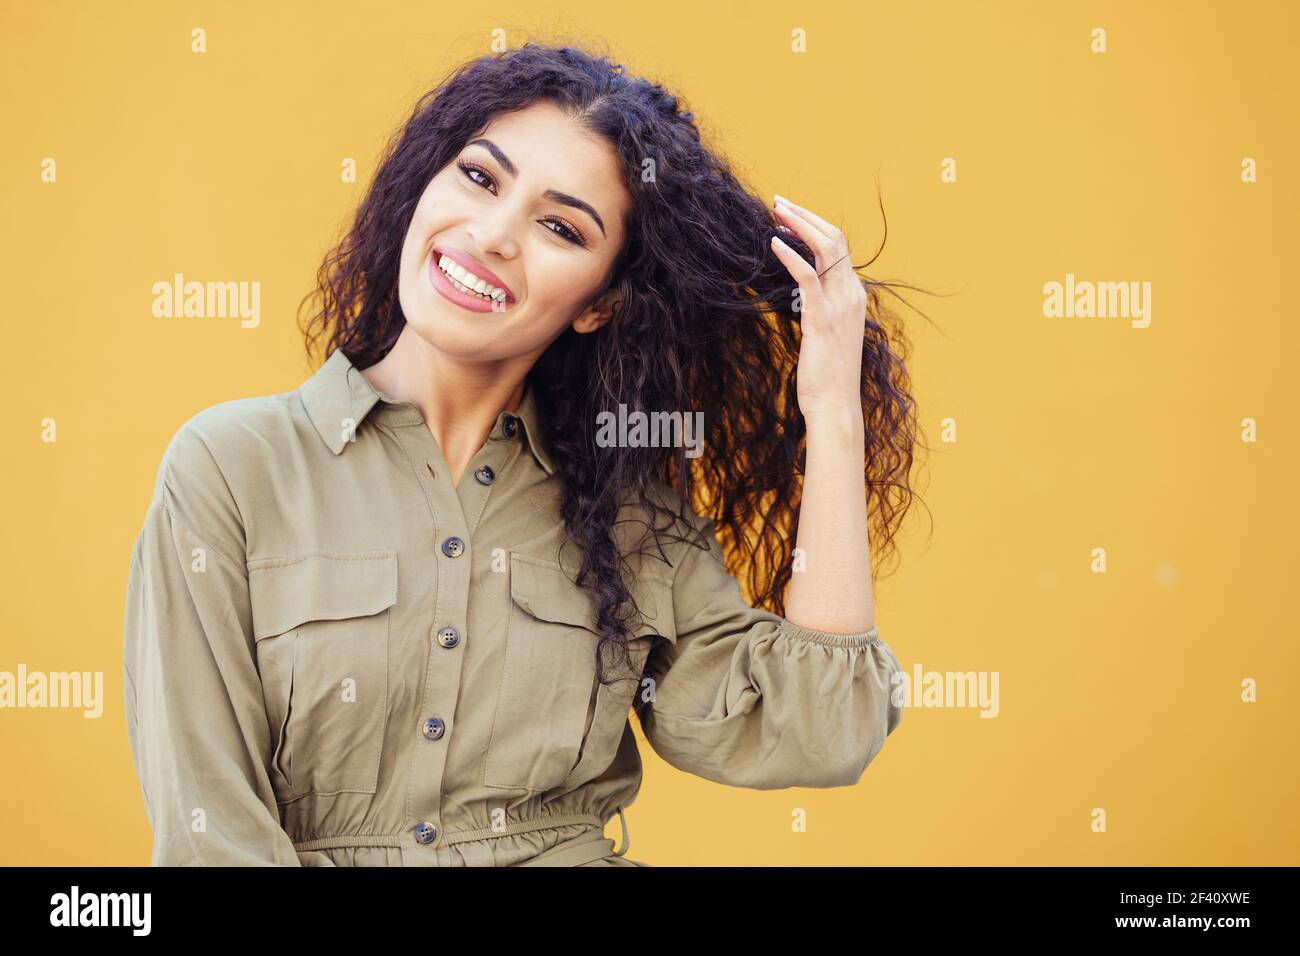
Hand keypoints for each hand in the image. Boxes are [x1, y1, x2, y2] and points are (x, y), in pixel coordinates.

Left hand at [769, 195, 867, 423]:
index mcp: (854, 296)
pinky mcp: (822, 318)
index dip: (814, 227)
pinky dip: (791, 255)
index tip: (788, 216)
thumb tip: (803, 295)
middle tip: (778, 202)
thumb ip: (820, 309)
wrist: (835, 405)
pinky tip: (773, 243)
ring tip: (774, 212)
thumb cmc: (826, 375)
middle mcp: (851, 295)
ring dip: (798, 225)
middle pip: (834, 239)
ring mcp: (839, 305)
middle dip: (806, 216)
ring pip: (825, 248)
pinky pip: (808, 276)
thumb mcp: (826, 335)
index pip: (838, 248)